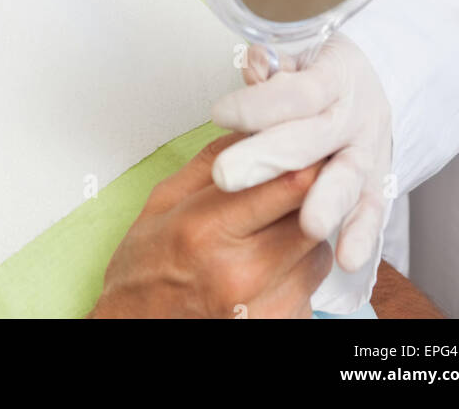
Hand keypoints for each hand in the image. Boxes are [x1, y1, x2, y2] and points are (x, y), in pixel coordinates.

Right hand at [87, 131, 332, 318]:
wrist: (139, 331)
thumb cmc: (146, 269)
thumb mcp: (163, 199)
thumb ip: (213, 159)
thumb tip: (259, 126)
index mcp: (205, 229)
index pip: (287, 184)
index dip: (305, 157)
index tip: (308, 143)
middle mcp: (240, 272)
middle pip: (313, 214)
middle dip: (311, 192)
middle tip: (296, 179)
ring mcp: (266, 307)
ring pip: (319, 249)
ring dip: (306, 232)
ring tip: (269, 232)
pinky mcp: (283, 326)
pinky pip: (313, 284)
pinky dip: (298, 269)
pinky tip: (267, 268)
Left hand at [209, 34, 392, 273]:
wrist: (374, 87)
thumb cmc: (318, 75)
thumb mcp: (298, 57)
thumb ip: (273, 67)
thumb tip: (254, 64)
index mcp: (334, 76)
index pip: (297, 92)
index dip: (259, 104)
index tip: (219, 114)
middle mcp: (355, 116)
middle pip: (312, 138)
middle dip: (270, 158)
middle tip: (227, 174)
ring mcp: (369, 153)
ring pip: (347, 177)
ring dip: (327, 202)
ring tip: (308, 225)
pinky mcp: (378, 185)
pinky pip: (372, 212)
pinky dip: (361, 235)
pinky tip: (346, 258)